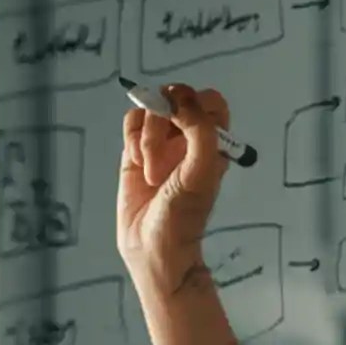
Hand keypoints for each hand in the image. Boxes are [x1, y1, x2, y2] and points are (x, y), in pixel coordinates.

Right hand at [117, 84, 230, 296]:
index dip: (194, 102)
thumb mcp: (201, 171)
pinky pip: (131, 124)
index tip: (180, 119)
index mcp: (213, 141)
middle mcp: (188, 138)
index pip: (210, 101)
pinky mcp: (136, 150)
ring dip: (147, 136)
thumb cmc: (184, 215)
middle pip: (176, 98)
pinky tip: (137, 163)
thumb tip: (180, 99)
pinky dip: (131, 138)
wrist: (153, 246)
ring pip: (150, 109)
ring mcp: (161, 142)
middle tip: (163, 146)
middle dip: (164, 119)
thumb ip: (200, 130)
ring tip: (151, 170)